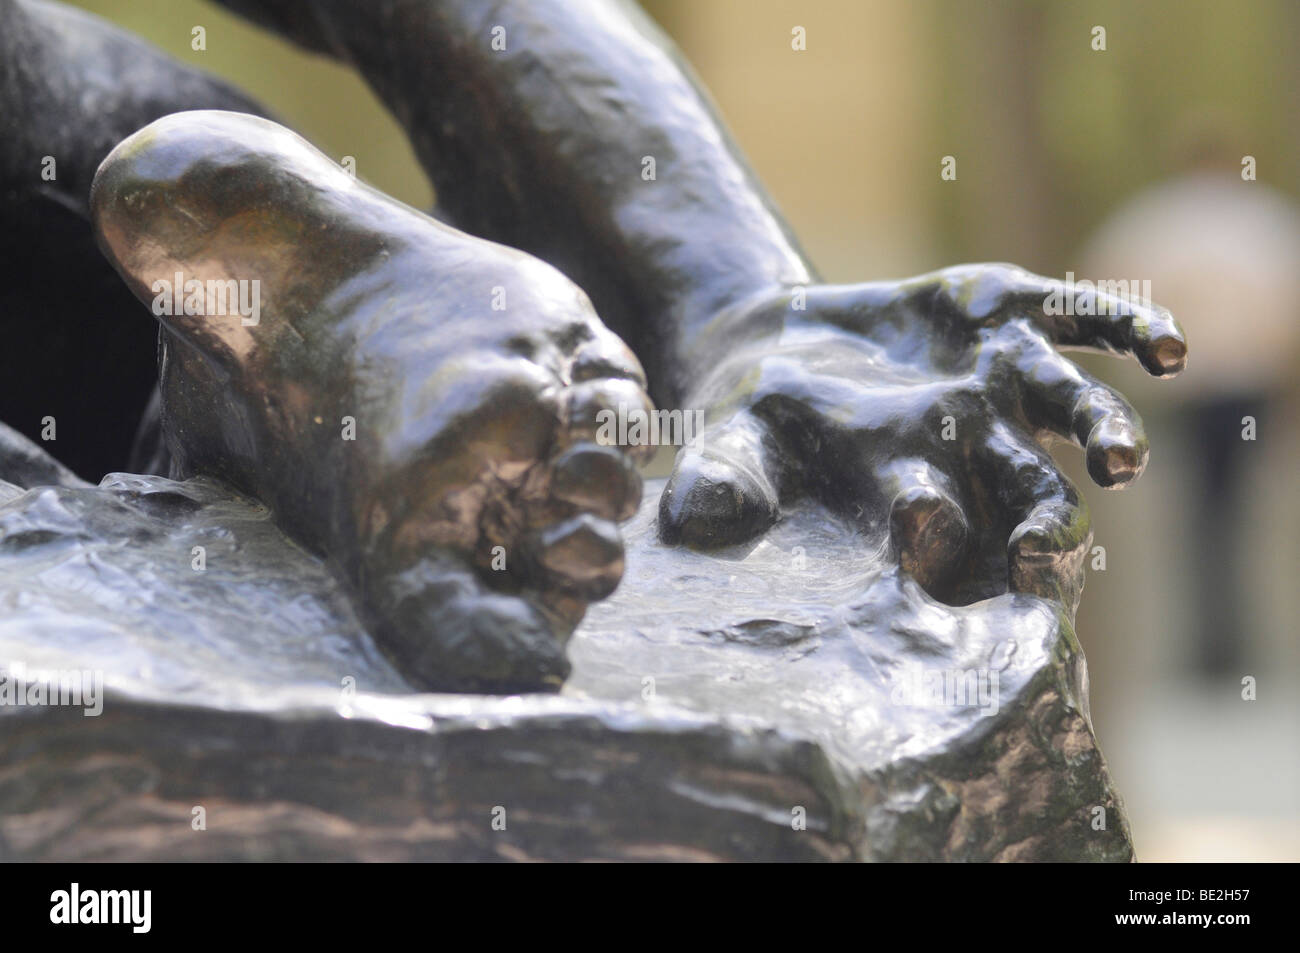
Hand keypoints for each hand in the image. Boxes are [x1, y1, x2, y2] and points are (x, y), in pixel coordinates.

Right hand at [658, 263, 1185, 608]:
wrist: (776, 348)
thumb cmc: (753, 419)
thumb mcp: (728, 444)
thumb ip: (724, 481)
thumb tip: (699, 520)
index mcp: (908, 489)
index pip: (936, 532)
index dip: (936, 541)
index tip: (928, 546)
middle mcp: (969, 444)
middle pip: (1030, 492)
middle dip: (1045, 523)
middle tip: (1048, 553)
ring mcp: (998, 379)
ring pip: (1069, 409)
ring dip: (1102, 432)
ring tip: (1123, 463)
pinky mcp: (1008, 311)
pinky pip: (1082, 316)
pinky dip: (1123, 328)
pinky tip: (1164, 351)